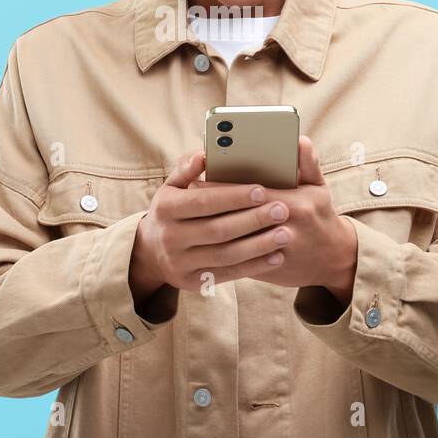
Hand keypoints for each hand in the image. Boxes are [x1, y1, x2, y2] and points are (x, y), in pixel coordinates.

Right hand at [131, 148, 296, 301]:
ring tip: (286, 233)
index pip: (203, 201)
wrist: (151, 251)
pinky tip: (277, 256)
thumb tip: (204, 154)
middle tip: (282, 210)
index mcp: (166, 208)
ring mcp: (180, 262)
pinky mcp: (192, 282)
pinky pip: (228, 274)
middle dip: (253, 220)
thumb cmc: (172, 209)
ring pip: (226, 255)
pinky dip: (255, 266)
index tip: (262, 191)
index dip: (233, 197)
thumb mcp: (172, 186)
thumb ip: (187, 168)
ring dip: (259, 245)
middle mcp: (170, 237)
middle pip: (217, 229)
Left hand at [188, 135, 357, 306]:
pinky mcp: (267, 271)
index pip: (251, 193)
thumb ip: (308, 162)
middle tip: (189, 196)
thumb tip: (300, 140)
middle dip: (212, 206)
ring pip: (235, 240)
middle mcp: (285, 229)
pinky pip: (239, 261)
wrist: (333, 259)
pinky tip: (204, 239)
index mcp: (295, 204)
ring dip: (211, 228)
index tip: (200, 181)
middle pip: (239, 216)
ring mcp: (275, 252)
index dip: (224, 188)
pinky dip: (220, 249)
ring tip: (191, 216)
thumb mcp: (319, 187)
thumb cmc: (320, 216)